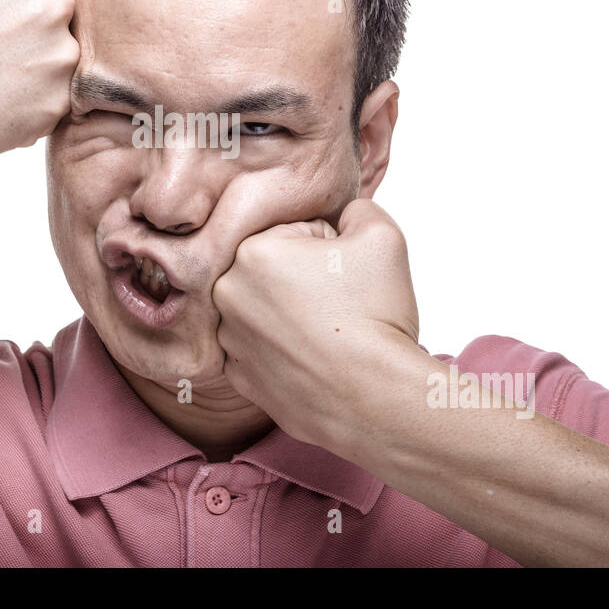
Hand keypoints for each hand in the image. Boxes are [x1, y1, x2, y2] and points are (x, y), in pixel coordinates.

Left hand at [212, 198, 419, 448]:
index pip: (294, 234)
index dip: (329, 250)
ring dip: (290, 317)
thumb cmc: (376, 315)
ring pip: (265, 312)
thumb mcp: (381, 235)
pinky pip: (261, 351)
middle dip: (304, 281)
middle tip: (339, 304)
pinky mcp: (240, 378)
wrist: (375, 399)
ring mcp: (230, 340)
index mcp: (251, 250)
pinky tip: (314, 360)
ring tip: (329, 335)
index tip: (345, 275)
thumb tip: (344, 215)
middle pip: (273, 272)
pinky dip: (284, 354)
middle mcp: (227, 294)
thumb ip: (356, 210)